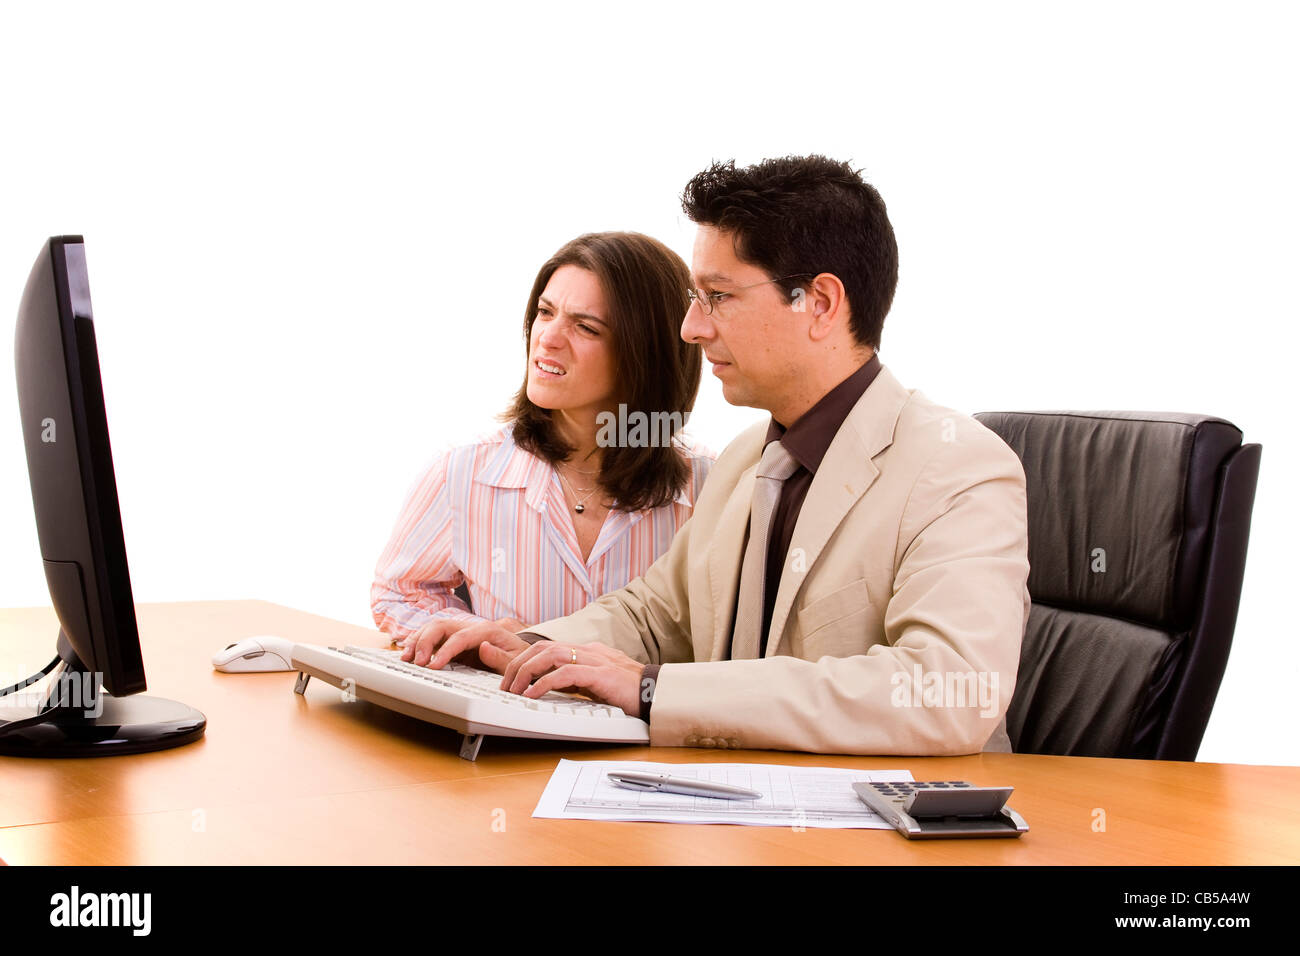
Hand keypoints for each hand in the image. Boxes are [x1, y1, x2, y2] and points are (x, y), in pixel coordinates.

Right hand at [400, 618, 530, 672]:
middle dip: (425, 641)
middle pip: (441, 626)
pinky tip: (409, 654)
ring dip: (417, 641)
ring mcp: (461, 634)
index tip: (433, 665)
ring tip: (406, 657)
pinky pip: (433, 638)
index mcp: (487, 630)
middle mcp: (471, 628)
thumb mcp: (517, 660)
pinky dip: (419, 643)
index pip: (460, 637)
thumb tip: (483, 648)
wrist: (523, 655)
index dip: (445, 650)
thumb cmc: (520, 657)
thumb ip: (501, 657)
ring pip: (433, 629)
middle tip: (416, 661)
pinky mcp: (454, 642)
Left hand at [500, 640, 644, 715]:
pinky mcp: (600, 674)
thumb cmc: (628, 692)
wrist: (656, 693)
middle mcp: (586, 650)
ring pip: (549, 655)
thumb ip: (574, 681)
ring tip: (513, 690)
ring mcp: (594, 660)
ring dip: (525, 672)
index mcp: (584, 652)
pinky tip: (532, 695)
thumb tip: (549, 687)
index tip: (505, 674)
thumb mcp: (593, 684)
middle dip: (517, 664)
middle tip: (504, 685)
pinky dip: (544, 683)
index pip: (545, 647)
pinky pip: (565, 674)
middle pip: (541, 647)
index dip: (522, 658)